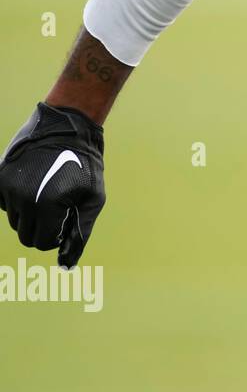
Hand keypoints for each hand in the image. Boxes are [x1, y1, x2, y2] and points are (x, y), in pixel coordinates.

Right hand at [0, 103, 105, 267]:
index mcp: (47, 206)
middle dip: (42, 229)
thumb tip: (67, 265)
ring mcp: (6, 187)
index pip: (41, 243)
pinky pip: (4, 204)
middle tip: (57, 210)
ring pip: (14, 220)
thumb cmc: (86, 165)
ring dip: (30, 214)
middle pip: (25, 236)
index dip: (55, 237)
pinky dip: (18, 201)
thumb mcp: (92, 199)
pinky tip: (34, 184)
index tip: (65, 221)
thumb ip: (80, 232)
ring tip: (48, 192)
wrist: (67, 127)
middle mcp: (22, 198)